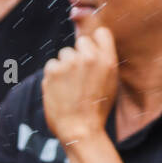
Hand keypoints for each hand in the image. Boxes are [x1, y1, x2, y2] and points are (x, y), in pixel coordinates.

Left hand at [42, 27, 118, 145]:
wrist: (80, 130)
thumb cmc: (96, 110)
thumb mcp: (110, 84)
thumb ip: (103, 62)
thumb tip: (94, 46)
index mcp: (108, 60)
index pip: (101, 32)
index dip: (95, 42)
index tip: (91, 54)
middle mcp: (90, 58)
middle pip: (80, 41)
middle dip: (78, 55)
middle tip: (79, 77)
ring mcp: (70, 63)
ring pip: (64, 54)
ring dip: (64, 67)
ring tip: (69, 88)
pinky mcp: (54, 70)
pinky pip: (51, 65)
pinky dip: (52, 77)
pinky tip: (59, 91)